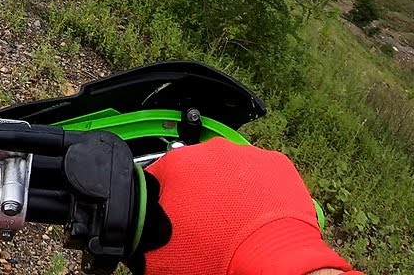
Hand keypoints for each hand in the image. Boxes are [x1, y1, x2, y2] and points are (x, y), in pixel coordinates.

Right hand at [127, 138, 354, 274]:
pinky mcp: (275, 162)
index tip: (171, 218)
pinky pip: (258, 172)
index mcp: (176, 165)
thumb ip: (142, 235)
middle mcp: (210, 151)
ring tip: (233, 220)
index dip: (163, 201)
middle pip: (194, 169)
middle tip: (204, 223)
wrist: (273, 264)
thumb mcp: (160, 255)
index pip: (157, 177)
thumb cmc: (220, 257)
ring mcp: (245, 154)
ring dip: (226, 188)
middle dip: (196, 191)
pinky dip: (256, 189)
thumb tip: (139, 234)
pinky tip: (255, 213)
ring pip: (227, 168)